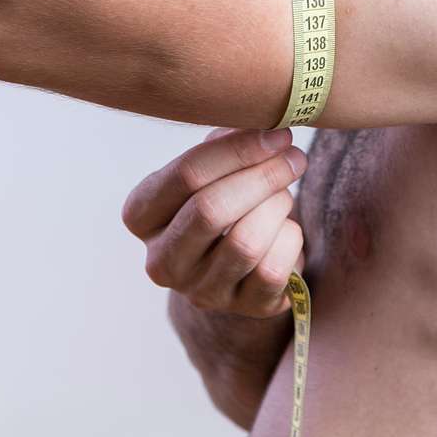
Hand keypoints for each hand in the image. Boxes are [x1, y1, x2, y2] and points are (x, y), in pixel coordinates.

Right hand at [120, 126, 308, 317]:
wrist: (246, 259)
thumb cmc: (226, 197)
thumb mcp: (213, 168)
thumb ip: (223, 144)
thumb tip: (258, 128)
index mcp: (142, 215)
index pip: (186, 175)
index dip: (238, 150)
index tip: (278, 133)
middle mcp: (161, 260)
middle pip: (211, 209)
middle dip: (262, 176)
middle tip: (294, 156)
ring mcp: (199, 291)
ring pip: (245, 242)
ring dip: (277, 206)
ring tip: (285, 193)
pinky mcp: (241, 308)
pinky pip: (273, 270)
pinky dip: (291, 239)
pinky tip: (288, 228)